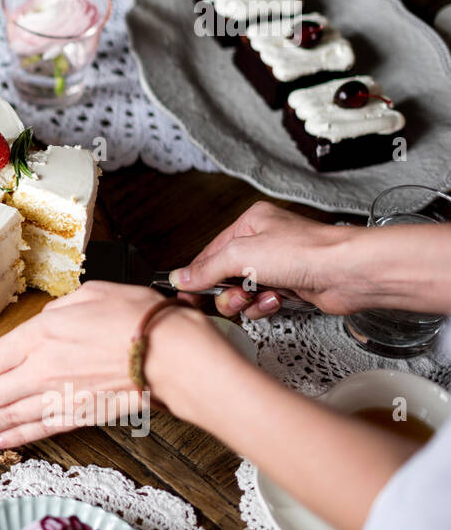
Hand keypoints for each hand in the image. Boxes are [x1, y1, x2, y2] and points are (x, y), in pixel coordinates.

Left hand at [0, 282, 214, 450]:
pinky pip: (37, 429)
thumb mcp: (85, 297)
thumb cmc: (134, 316)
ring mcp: (58, 397)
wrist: (172, 352)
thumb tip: (43, 325)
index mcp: (37, 337)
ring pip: (4, 419)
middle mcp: (39, 371)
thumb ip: (54, 315)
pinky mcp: (79, 415)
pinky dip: (12, 438)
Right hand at [171, 201, 360, 318]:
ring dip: (248, 300)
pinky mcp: (290, 288)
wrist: (347, 273)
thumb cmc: (305, 252)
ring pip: (242, 293)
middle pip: (224, 276)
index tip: (185, 295)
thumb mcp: (241, 254)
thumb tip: (181, 277)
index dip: (197, 275)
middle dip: (227, 291)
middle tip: (234, 297)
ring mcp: (278, 267)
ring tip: (261, 297)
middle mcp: (264, 243)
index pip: (210, 253)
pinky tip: (277, 301)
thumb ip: (206, 268)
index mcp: (250, 224)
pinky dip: (266, 306)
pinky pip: (262, 302)